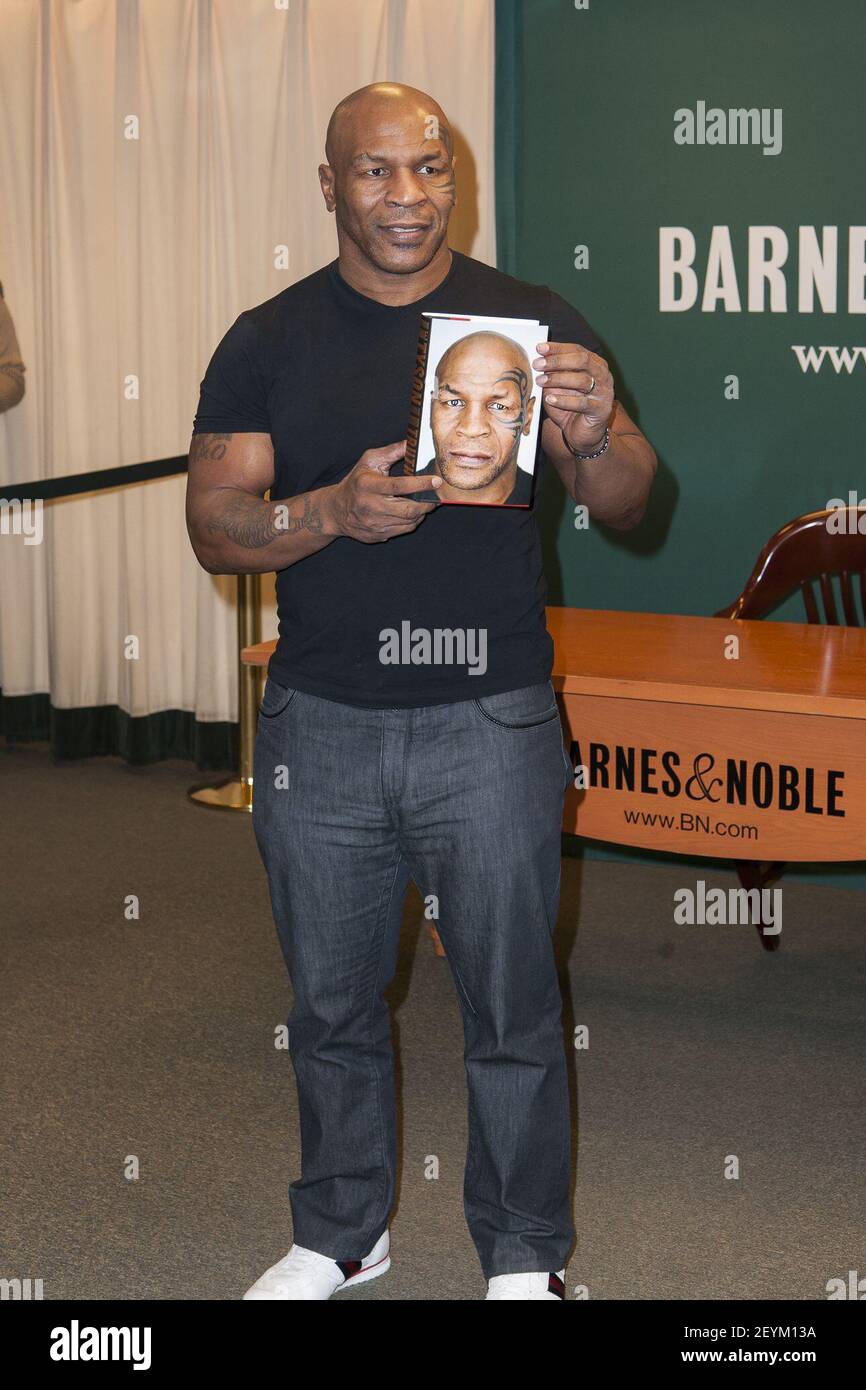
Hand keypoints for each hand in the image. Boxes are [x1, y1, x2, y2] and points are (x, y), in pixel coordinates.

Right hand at [325, 440, 441, 542]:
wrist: (336, 510)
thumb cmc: (356, 482)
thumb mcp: (369, 461)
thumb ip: (392, 451)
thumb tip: (412, 443)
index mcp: (368, 486)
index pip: (399, 486)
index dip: (420, 484)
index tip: (436, 481)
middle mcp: (371, 507)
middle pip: (408, 509)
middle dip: (427, 503)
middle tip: (436, 495)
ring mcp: (375, 524)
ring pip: (409, 521)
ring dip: (422, 512)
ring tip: (426, 502)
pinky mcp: (378, 535)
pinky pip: (404, 530)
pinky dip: (413, 521)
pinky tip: (414, 512)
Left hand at [533, 342, 613, 454]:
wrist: (582, 434)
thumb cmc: (569, 407)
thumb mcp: (558, 387)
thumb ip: (552, 374)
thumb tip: (538, 361)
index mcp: (595, 364)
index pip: (577, 350)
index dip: (558, 348)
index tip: (539, 348)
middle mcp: (603, 375)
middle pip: (582, 360)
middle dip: (558, 361)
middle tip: (538, 364)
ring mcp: (604, 392)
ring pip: (582, 380)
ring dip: (558, 379)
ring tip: (541, 381)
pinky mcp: (601, 410)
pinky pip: (582, 403)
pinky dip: (564, 400)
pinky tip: (550, 399)